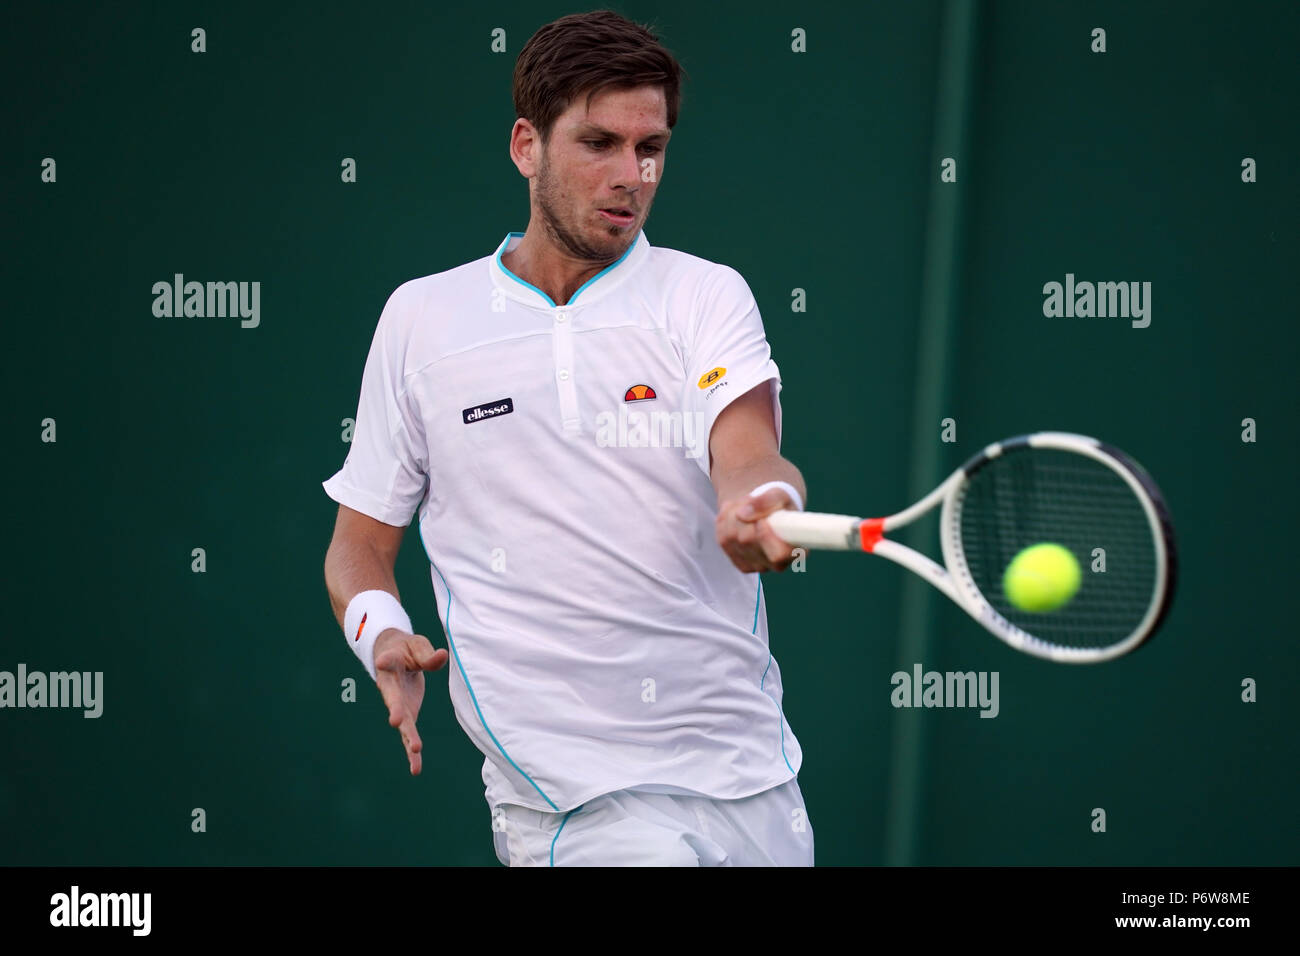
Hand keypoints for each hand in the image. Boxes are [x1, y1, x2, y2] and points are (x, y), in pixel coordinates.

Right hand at [373, 629, 448, 775]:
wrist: (395, 657)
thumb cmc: (407, 649)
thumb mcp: (418, 645)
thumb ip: (428, 654)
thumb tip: (442, 656)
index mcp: (390, 662)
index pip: (387, 660)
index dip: (385, 661)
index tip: (382, 661)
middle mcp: (389, 687)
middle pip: (392, 699)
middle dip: (396, 709)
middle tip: (396, 720)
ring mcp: (397, 704)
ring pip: (402, 722)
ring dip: (408, 736)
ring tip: (415, 750)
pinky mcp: (406, 715)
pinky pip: (409, 734)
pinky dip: (412, 751)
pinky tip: (416, 769)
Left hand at [715, 486, 798, 572]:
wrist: (767, 512)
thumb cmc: (780, 506)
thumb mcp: (779, 495)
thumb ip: (766, 502)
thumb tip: (742, 514)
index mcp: (795, 551)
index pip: (779, 554)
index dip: (765, 535)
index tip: (762, 519)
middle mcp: (776, 565)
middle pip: (748, 540)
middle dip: (746, 515)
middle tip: (753, 502)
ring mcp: (755, 566)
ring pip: (732, 537)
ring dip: (734, 514)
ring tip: (746, 507)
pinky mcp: (738, 562)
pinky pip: (722, 538)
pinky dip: (725, 521)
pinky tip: (737, 516)